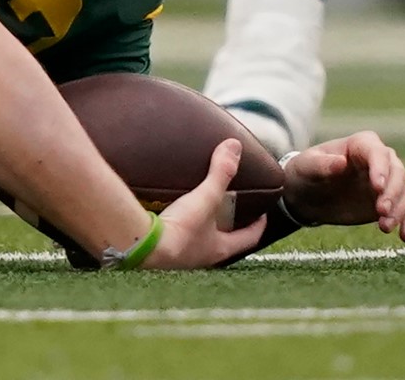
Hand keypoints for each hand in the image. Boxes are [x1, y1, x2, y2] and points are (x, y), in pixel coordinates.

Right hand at [141, 138, 267, 268]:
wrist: (143, 246)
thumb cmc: (181, 229)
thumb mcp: (205, 198)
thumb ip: (220, 173)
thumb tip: (235, 147)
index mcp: (221, 248)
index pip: (249, 239)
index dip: (257, 225)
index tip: (261, 214)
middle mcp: (204, 257)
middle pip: (224, 242)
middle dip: (228, 226)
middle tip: (229, 210)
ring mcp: (183, 258)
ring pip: (200, 243)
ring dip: (203, 229)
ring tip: (200, 211)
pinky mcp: (163, 253)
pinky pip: (177, 240)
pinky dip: (180, 229)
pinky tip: (173, 216)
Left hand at [281, 131, 404, 240]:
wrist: (306, 195)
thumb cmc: (305, 172)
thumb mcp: (307, 166)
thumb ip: (322, 164)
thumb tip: (341, 162)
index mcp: (360, 145)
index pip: (377, 153)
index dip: (380, 169)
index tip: (377, 187)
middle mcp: (379, 160)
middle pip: (398, 172)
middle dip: (392, 192)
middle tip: (381, 211)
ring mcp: (387, 182)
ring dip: (399, 210)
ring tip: (384, 227)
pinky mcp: (390, 201)